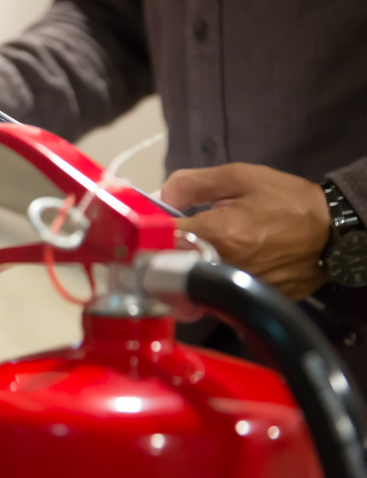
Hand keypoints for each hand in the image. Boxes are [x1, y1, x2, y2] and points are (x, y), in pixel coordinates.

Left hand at [161, 163, 330, 300]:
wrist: (332, 232)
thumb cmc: (287, 201)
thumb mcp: (239, 177)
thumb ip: (192, 184)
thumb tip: (160, 196)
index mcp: (218, 234)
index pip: (162, 239)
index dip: (148, 232)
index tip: (145, 227)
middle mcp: (224, 266)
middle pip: (172, 264)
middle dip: (163, 251)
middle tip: (167, 239)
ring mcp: (237, 288)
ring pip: (192, 283)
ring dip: (186, 268)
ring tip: (195, 251)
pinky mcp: (249, 299)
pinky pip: (215, 294)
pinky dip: (209, 281)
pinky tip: (216, 266)